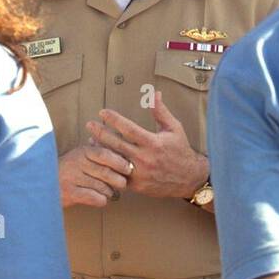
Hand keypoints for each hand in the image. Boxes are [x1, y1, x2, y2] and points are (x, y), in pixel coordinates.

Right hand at [59, 143, 130, 208]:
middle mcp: (77, 162)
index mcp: (82, 151)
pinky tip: (100, 199)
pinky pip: (94, 198)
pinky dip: (102, 200)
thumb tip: (121, 146)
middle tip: (122, 184)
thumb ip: (98, 150)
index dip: (119, 162)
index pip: (105, 154)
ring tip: (110, 192)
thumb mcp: (81, 155)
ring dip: (110, 192)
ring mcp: (72, 178)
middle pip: (106, 172)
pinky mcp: (69, 193)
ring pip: (102, 187)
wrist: (44, 183)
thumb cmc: (69, 169)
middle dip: (118, 180)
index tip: (128, 168)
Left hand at [86, 93, 207, 199]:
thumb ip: (161, 111)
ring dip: (101, 151)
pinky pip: (118, 176)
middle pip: (117, 144)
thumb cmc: (180, 150)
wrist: (188, 179)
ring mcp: (140, 174)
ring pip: (114, 161)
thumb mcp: (174, 128)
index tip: (102, 112)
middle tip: (89, 125)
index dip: (114, 120)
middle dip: (100, 133)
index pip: (128, 129)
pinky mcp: (137, 186)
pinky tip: (99, 160)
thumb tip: (154, 93)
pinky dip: (108, 168)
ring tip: (90, 141)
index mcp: (153, 143)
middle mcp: (145, 158)